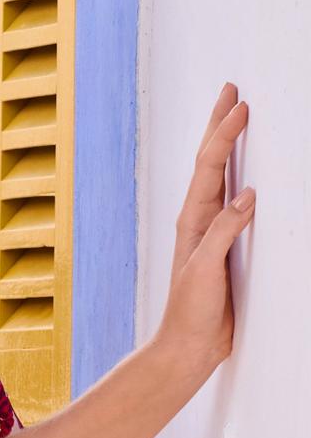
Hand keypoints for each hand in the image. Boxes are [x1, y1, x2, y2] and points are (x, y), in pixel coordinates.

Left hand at [151, 82, 254, 388]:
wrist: (187, 346)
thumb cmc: (191, 311)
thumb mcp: (206, 269)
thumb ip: (224, 231)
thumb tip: (248, 193)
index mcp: (193, 219)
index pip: (211, 166)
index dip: (225, 134)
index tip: (242, 105)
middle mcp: (200, 219)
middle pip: (212, 161)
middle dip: (220, 125)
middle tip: (231, 90)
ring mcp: (212, 231)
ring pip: (221, 177)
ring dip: (229, 146)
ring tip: (236, 118)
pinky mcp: (224, 247)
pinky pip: (234, 202)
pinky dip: (241, 178)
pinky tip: (250, 175)